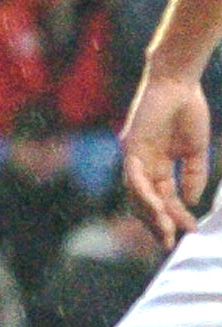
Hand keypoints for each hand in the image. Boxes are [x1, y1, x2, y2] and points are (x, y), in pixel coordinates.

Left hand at [120, 71, 208, 247]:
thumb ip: (193, 176)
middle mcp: (142, 164)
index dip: (175, 216)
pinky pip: (133, 175)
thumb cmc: (187, 113)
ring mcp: (134, 155)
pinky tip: (157, 206)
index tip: (190, 230)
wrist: (179, 85)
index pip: (163, 198)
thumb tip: (190, 202)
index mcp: (157, 166)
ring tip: (165, 230)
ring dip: (150, 213)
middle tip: (170, 242)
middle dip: (157, 223)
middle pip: (145, 201)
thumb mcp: (195, 151)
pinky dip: (143, 192)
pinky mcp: (130, 145)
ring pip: (136, 193)